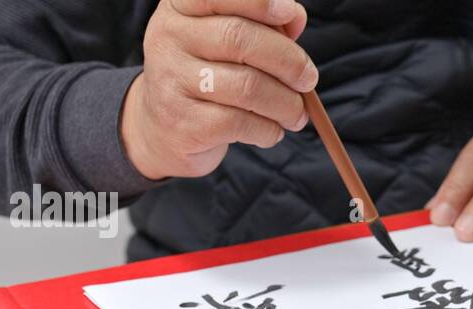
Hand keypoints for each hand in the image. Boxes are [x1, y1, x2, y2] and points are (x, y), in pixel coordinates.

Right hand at [121, 0, 317, 180]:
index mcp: (180, 9)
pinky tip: (273, 131)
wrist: (164, 128)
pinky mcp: (183, 123)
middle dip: (288, 60)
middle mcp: (168, 38)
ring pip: (247, 86)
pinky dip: (269, 130)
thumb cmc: (207, 75)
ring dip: (286, 103)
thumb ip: (262, 25)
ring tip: (297, 114)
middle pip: (240, 39)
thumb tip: (295, 17)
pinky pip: (240, 123)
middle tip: (309, 79)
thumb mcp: (227, 42)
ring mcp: (171, 81)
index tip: (289, 12)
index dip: (258, 2)